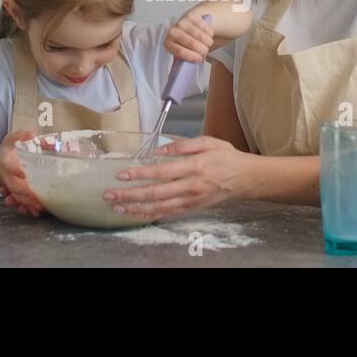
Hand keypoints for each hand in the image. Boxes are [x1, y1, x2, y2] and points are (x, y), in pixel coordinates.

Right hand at [0, 129, 45, 216]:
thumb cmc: (9, 150)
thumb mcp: (12, 139)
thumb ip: (22, 136)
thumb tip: (33, 133)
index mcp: (5, 160)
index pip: (8, 165)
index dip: (14, 169)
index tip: (23, 173)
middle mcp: (6, 175)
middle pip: (13, 185)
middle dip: (24, 191)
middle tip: (36, 196)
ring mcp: (9, 186)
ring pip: (16, 196)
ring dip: (26, 203)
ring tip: (38, 207)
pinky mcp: (14, 193)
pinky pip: (19, 202)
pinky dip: (26, 208)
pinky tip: (36, 212)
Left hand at [102, 136, 252, 220]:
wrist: (245, 178)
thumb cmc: (226, 157)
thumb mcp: (207, 142)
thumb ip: (183, 145)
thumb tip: (159, 149)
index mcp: (194, 167)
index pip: (161, 172)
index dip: (140, 174)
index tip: (122, 174)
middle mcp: (191, 186)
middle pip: (155, 194)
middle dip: (130, 195)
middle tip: (110, 195)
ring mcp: (191, 200)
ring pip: (160, 207)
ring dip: (136, 208)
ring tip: (117, 207)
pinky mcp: (192, 208)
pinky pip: (168, 214)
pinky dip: (151, 215)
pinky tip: (136, 214)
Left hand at [164, 10, 213, 62]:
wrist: (187, 25)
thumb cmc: (183, 43)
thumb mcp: (179, 54)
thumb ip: (178, 65)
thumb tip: (174, 81)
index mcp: (168, 43)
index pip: (180, 52)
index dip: (192, 57)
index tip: (199, 59)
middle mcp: (173, 31)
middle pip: (192, 43)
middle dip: (202, 50)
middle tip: (204, 52)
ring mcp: (182, 22)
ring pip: (200, 35)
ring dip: (208, 42)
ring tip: (207, 45)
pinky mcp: (191, 16)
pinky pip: (205, 27)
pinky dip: (209, 33)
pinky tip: (207, 36)